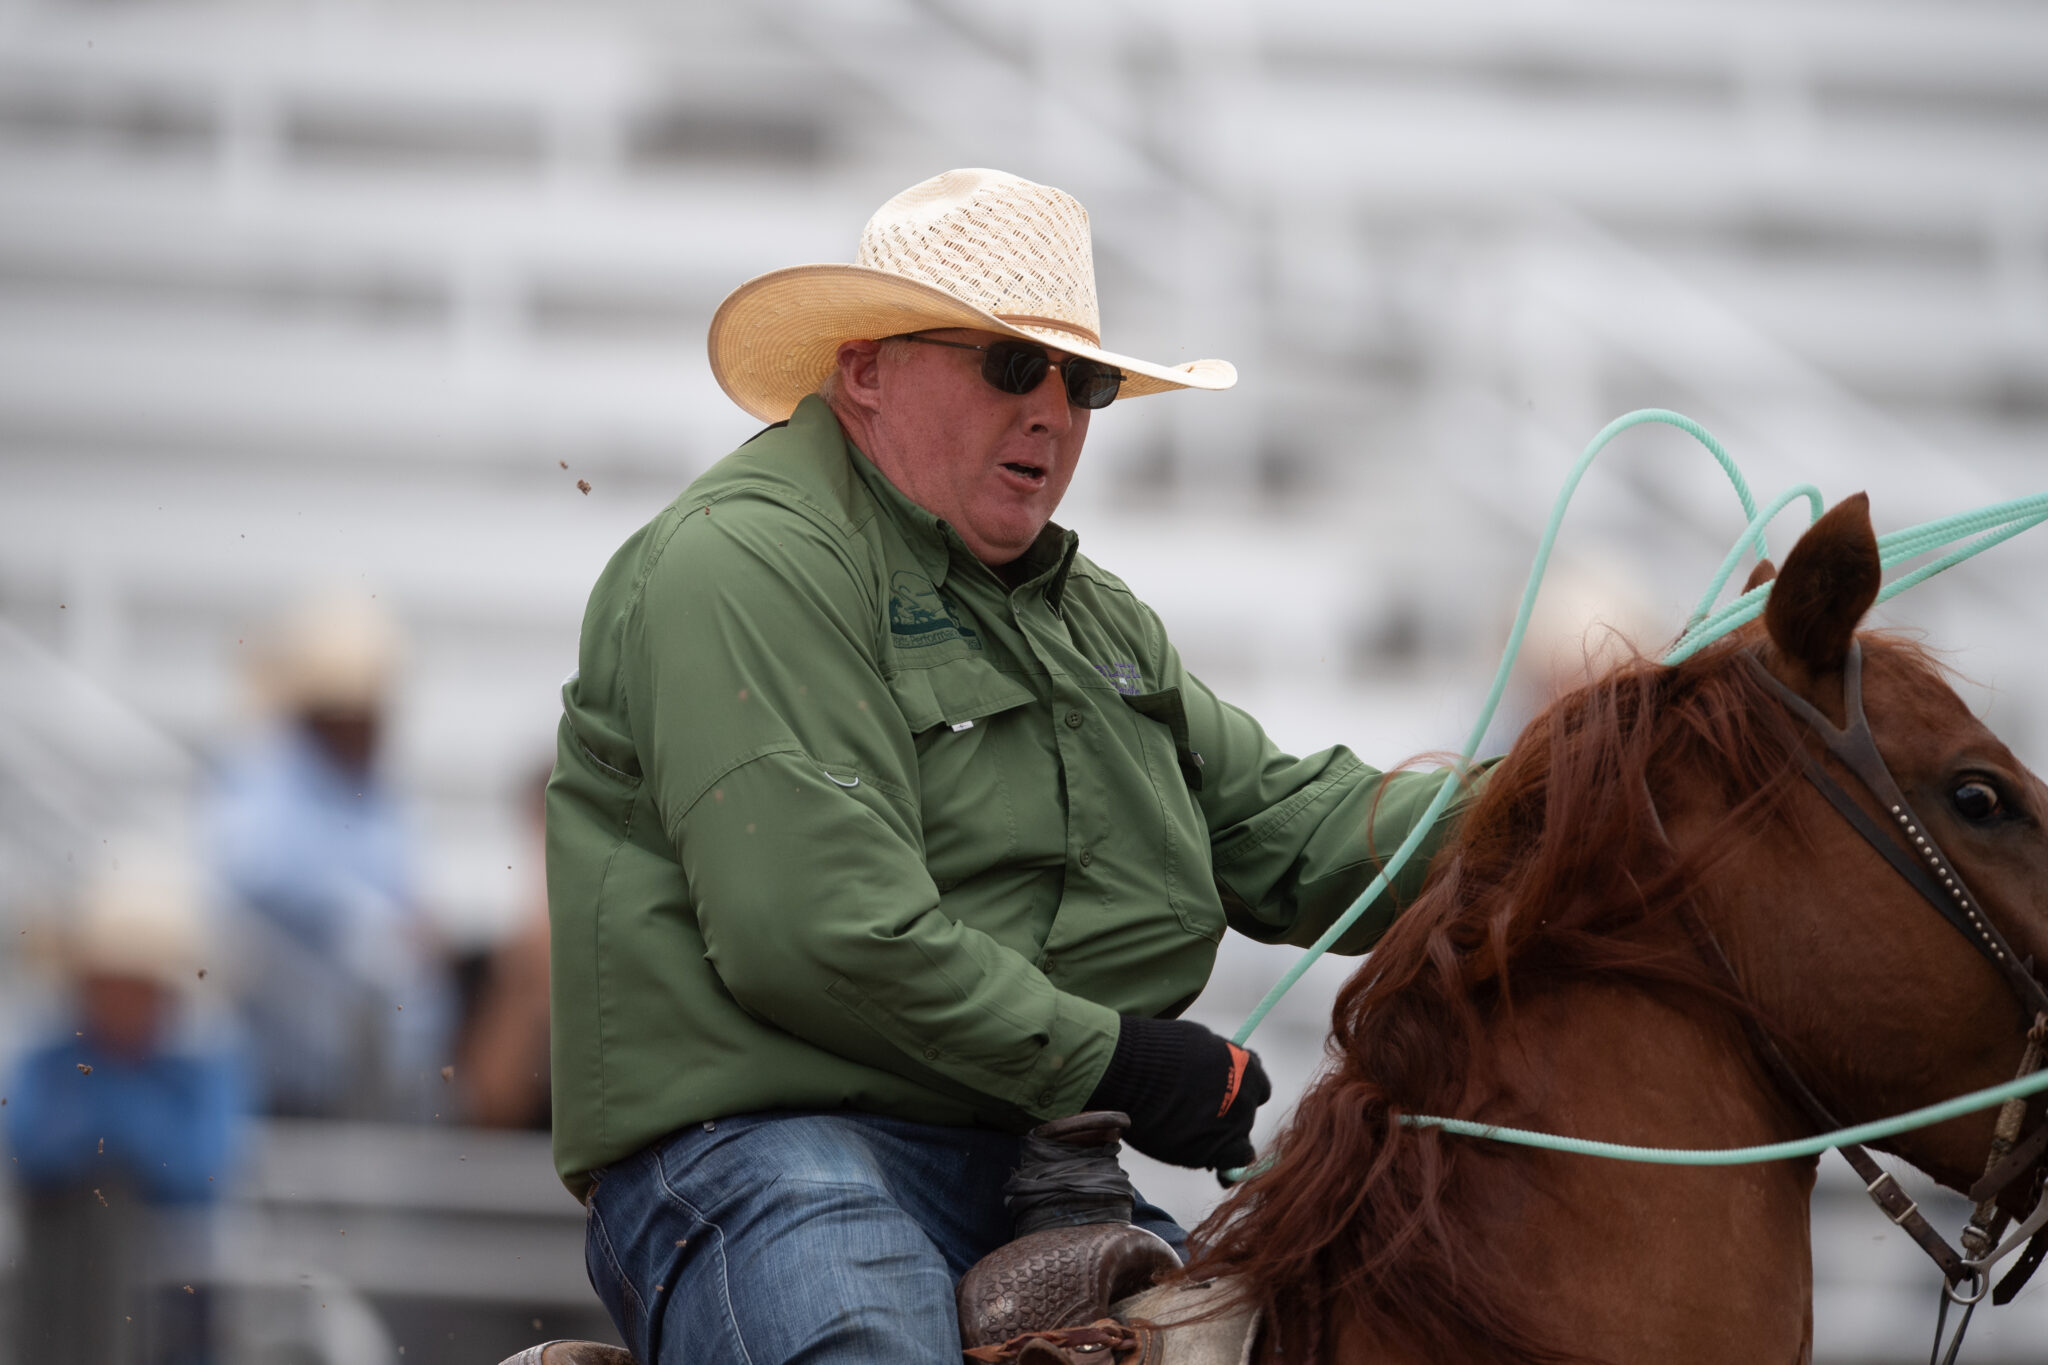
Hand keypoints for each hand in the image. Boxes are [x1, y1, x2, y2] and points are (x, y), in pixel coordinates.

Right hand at [1083, 1015, 1270, 1170]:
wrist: (1130, 1071)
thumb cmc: (1160, 1049)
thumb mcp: (1201, 1041)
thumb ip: (1221, 1060)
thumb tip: (1223, 1068)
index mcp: (1248, 1071)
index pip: (1259, 1088)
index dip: (1241, 1093)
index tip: (1223, 1095)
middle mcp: (1246, 1101)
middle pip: (1244, 1116)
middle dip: (1226, 1117)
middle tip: (1196, 1114)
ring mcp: (1230, 1129)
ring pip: (1238, 1144)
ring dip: (1219, 1140)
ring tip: (1188, 1134)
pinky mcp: (1211, 1152)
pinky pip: (1225, 1165)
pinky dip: (1218, 1164)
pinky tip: (1201, 1158)